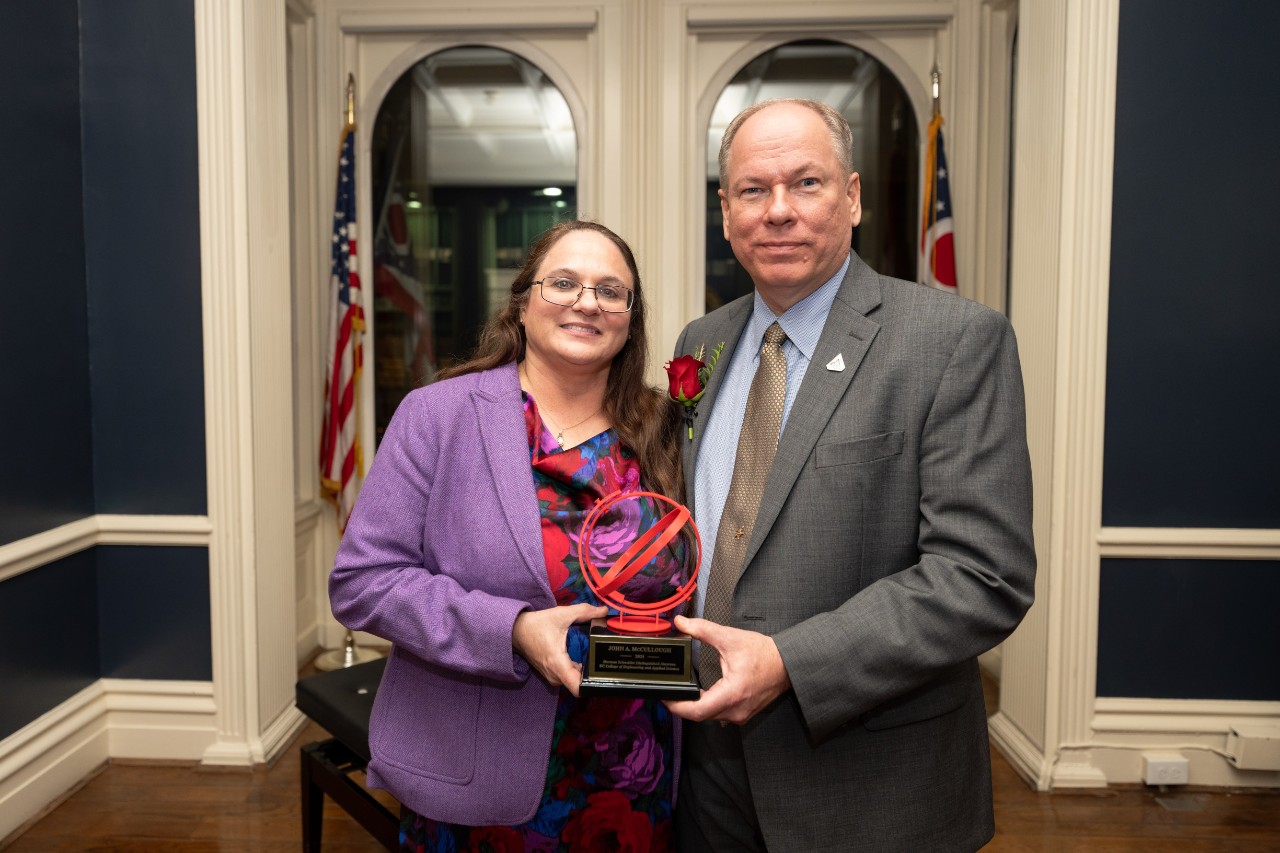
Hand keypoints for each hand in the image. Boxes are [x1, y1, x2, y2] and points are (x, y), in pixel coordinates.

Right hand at [512, 602, 606, 696]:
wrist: (516, 631)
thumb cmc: (537, 624)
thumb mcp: (562, 614)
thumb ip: (585, 612)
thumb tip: (604, 612)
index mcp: (558, 664)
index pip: (577, 688)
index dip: (593, 684)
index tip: (604, 673)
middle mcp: (555, 676)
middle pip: (581, 681)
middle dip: (592, 669)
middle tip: (603, 654)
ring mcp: (552, 677)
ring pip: (575, 677)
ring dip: (584, 667)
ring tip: (592, 651)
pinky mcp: (551, 674)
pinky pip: (568, 674)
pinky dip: (576, 665)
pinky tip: (580, 652)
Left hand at [664, 615, 791, 724]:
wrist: (787, 664)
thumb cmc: (764, 654)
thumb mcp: (730, 638)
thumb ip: (702, 630)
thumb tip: (680, 623)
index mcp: (731, 694)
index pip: (696, 711)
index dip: (676, 706)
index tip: (665, 695)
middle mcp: (735, 710)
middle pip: (699, 716)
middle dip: (681, 705)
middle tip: (668, 691)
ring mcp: (740, 715)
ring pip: (708, 717)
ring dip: (694, 707)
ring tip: (680, 692)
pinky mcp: (742, 714)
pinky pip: (718, 715)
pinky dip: (706, 707)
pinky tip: (699, 696)